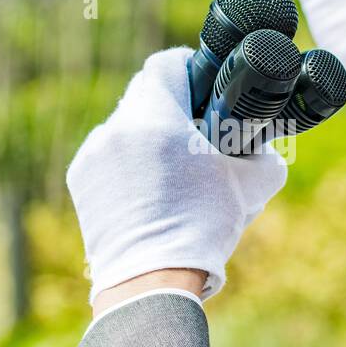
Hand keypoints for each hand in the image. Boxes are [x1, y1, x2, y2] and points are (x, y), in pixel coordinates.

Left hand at [65, 48, 287, 303]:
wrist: (151, 282)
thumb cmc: (202, 229)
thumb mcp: (250, 186)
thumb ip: (264, 155)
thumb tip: (265, 147)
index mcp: (154, 117)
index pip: (167, 64)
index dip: (191, 69)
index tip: (206, 88)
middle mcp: (116, 128)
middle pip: (144, 94)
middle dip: (172, 107)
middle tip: (197, 132)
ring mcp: (93, 154)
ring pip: (126, 126)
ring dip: (148, 136)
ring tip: (173, 171)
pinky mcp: (81, 180)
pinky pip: (109, 154)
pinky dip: (127, 163)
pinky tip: (148, 190)